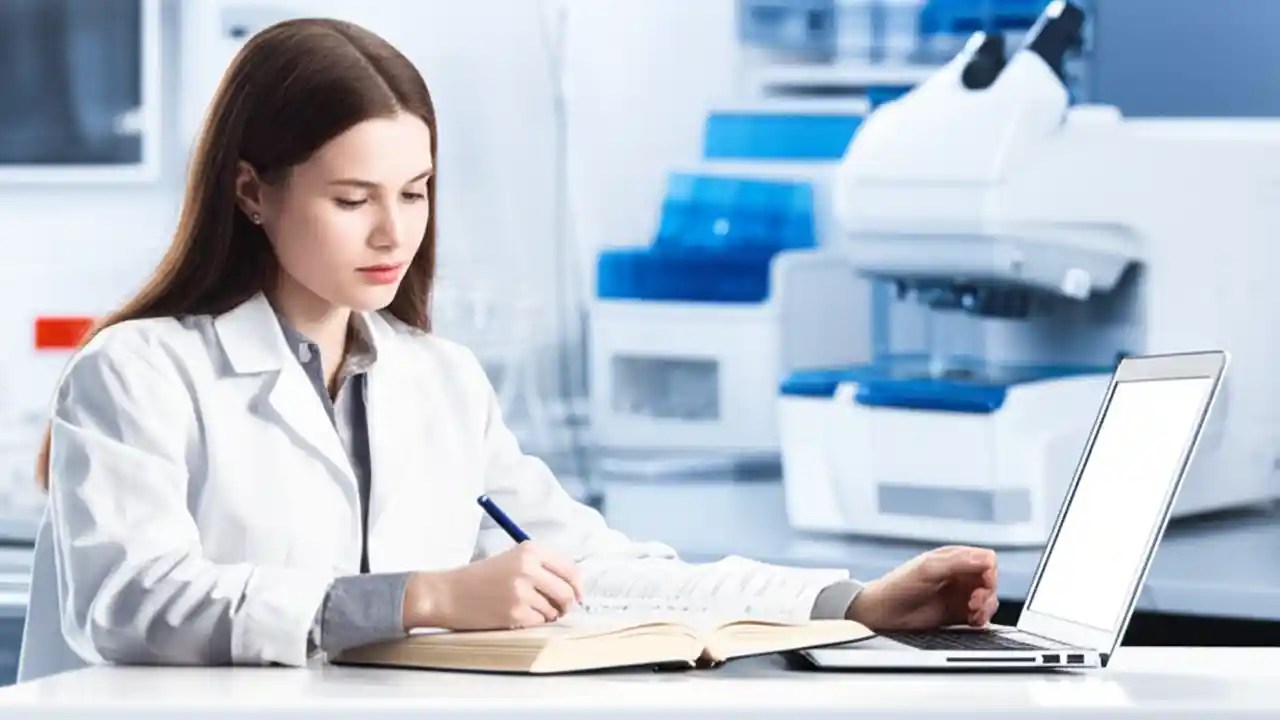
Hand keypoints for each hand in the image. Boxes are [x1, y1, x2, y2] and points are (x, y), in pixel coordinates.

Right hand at [403, 542, 583, 630]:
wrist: (448, 593)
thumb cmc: (480, 578)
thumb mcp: (512, 560)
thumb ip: (542, 567)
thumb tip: (574, 587)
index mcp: (530, 550)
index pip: (570, 569)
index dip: (578, 585)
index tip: (578, 595)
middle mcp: (528, 568)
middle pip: (568, 592)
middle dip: (567, 605)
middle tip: (560, 609)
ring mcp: (522, 591)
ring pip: (554, 610)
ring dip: (546, 614)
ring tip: (524, 608)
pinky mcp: (515, 613)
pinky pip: (539, 622)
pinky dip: (531, 622)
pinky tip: (514, 615)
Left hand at [846, 546, 997, 630]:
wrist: (881, 614)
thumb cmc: (898, 586)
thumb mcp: (927, 569)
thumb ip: (956, 562)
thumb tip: (985, 559)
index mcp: (953, 558)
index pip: (986, 559)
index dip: (989, 572)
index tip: (983, 584)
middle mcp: (958, 576)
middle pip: (991, 581)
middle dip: (988, 593)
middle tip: (974, 602)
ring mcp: (959, 596)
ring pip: (990, 600)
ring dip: (986, 607)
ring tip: (972, 613)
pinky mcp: (958, 615)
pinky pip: (981, 616)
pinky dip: (981, 620)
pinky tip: (971, 621)